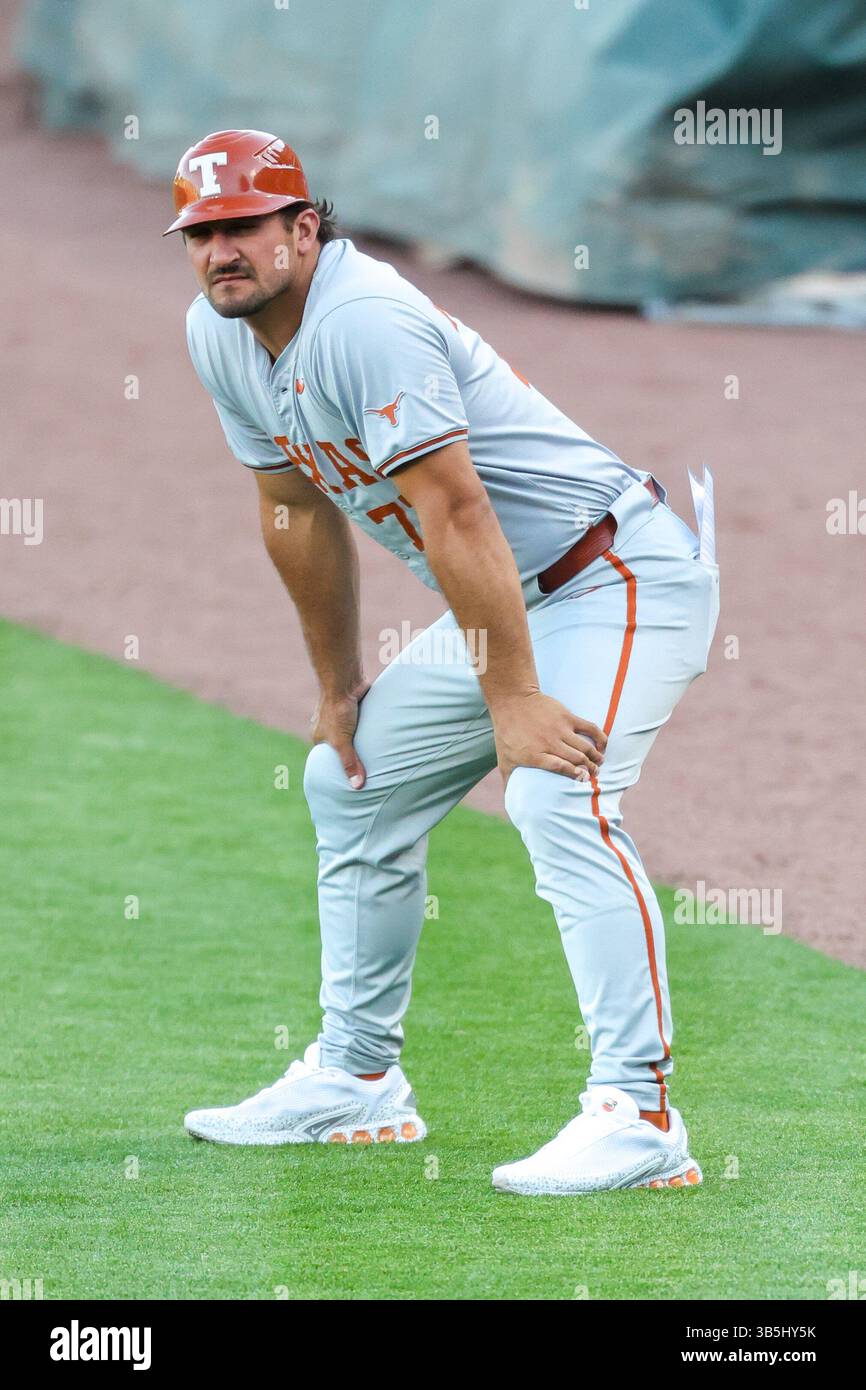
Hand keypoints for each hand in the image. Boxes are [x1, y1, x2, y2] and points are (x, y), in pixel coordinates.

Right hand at [311, 680, 371, 788]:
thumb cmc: (338, 710)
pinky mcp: (355, 709)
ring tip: (373, 757)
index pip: (328, 758)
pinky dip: (368, 730)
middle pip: (341, 746)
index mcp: (319, 737)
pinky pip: (361, 724)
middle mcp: (328, 727)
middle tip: (365, 771)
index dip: (338, 768)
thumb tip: (357, 786)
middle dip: (352, 756)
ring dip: (361, 742)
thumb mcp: (342, 741)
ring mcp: (341, 717)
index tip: (350, 779)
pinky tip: (377, 737)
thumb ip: (350, 763)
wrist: (345, 681)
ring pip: (352, 735)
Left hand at [492, 691, 606, 787]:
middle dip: (589, 769)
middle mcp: (549, 743)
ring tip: (599, 763)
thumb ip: (509, 781)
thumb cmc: (507, 733)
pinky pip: (590, 728)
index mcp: (535, 755)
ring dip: (596, 756)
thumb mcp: (504, 759)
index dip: (575, 775)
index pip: (560, 767)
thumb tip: (509, 803)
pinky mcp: (567, 717)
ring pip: (585, 747)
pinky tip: (603, 745)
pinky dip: (600, 738)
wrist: (513, 701)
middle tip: (594, 774)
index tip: (583, 780)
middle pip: (576, 759)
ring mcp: (560, 729)